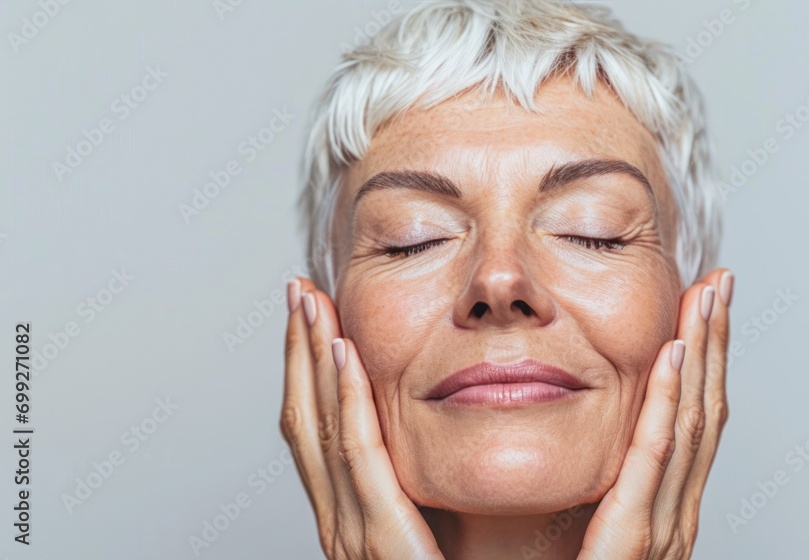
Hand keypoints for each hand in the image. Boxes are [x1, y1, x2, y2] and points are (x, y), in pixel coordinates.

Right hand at [279, 278, 443, 558]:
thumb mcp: (443, 538)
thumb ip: (435, 498)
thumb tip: (445, 445)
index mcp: (360, 522)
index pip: (326, 432)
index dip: (315, 372)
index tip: (319, 318)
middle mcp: (345, 526)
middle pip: (308, 422)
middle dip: (299, 353)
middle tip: (298, 291)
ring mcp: (355, 537)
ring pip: (321, 430)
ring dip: (311, 359)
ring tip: (310, 302)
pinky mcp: (381, 547)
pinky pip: (357, 461)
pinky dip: (344, 403)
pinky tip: (341, 353)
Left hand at [578, 269, 732, 558]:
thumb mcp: (578, 528)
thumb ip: (589, 487)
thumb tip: (572, 432)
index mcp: (659, 509)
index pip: (690, 420)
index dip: (700, 360)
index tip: (699, 305)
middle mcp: (672, 515)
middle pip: (704, 412)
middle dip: (714, 342)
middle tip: (720, 280)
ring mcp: (662, 529)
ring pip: (692, 425)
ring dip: (702, 355)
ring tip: (706, 296)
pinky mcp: (633, 541)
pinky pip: (655, 460)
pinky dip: (669, 403)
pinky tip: (674, 355)